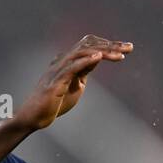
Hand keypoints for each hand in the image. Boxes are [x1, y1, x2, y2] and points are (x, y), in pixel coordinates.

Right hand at [14, 35, 132, 129]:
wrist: (32, 118)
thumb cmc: (52, 103)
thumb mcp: (74, 85)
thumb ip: (84, 71)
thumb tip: (97, 59)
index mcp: (66, 62)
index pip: (89, 45)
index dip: (108, 44)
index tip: (126, 48)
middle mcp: (61, 62)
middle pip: (87, 45)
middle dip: (110, 45)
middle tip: (130, 48)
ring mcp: (56, 71)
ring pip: (81, 53)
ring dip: (102, 52)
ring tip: (120, 54)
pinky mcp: (54, 83)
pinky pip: (70, 68)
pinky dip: (85, 61)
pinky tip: (99, 57)